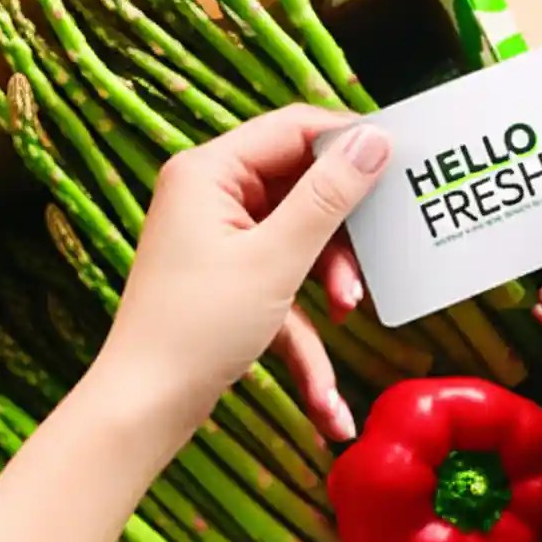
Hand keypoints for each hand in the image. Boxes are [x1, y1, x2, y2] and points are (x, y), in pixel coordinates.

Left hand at [103, 105, 391, 439]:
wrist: (142, 411)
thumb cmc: (193, 331)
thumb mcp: (275, 259)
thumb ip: (329, 196)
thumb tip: (373, 140)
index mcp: (209, 173)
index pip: (294, 130)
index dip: (349, 143)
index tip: (399, 164)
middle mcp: (210, 198)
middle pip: (302, 190)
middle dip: (340, 236)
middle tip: (370, 261)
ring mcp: (218, 242)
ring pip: (298, 244)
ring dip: (329, 283)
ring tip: (347, 314)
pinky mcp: (228, 284)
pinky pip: (282, 291)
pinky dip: (305, 334)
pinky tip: (328, 399)